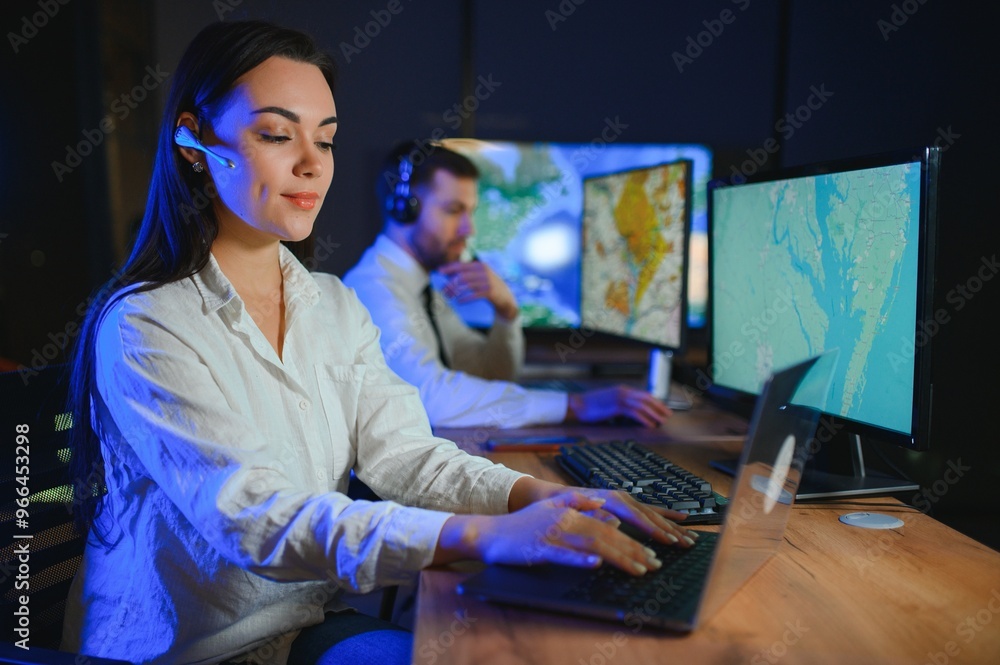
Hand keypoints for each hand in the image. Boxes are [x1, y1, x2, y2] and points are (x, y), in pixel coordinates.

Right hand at [436, 488, 695, 574]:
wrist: (490, 533)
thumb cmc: (524, 526)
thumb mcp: (555, 511)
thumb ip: (582, 508)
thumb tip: (611, 515)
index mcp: (572, 509)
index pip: (611, 523)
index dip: (634, 536)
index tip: (656, 549)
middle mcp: (566, 518)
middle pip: (607, 534)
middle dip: (635, 549)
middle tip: (655, 563)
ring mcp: (552, 532)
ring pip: (592, 543)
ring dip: (618, 556)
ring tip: (639, 569)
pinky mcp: (539, 548)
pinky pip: (563, 554)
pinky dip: (580, 559)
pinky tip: (595, 565)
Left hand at [438, 260, 518, 320]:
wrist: (506, 299)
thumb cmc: (489, 288)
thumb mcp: (481, 277)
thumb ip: (470, 275)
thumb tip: (451, 277)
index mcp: (480, 266)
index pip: (462, 265)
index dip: (450, 268)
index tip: (440, 272)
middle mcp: (484, 272)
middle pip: (463, 276)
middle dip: (451, 282)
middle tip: (443, 289)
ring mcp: (488, 282)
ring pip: (467, 285)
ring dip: (456, 291)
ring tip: (449, 296)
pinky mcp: (491, 292)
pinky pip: (475, 295)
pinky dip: (466, 298)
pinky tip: (460, 301)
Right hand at [566, 385, 671, 427]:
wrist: (578, 405)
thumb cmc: (591, 406)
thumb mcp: (609, 404)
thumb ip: (621, 407)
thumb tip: (630, 416)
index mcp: (622, 390)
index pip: (643, 395)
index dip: (655, 402)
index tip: (663, 409)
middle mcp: (623, 392)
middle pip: (647, 398)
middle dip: (659, 407)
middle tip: (668, 415)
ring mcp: (620, 398)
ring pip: (643, 405)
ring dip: (654, 414)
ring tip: (662, 421)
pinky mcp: (616, 406)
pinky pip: (634, 413)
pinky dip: (644, 419)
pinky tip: (649, 425)